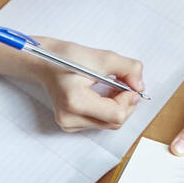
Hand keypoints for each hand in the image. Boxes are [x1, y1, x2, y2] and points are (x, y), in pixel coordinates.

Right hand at [28, 36, 144, 131]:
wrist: (44, 62)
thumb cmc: (67, 57)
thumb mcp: (102, 57)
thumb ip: (128, 69)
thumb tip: (140, 86)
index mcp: (75, 102)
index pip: (116, 114)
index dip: (129, 99)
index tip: (130, 84)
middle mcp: (70, 118)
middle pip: (115, 122)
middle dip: (126, 103)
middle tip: (125, 84)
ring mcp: (68, 124)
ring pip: (109, 124)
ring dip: (118, 106)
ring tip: (112, 87)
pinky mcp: (69, 125)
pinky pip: (100, 122)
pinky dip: (108, 110)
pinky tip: (103, 95)